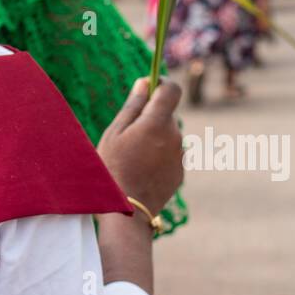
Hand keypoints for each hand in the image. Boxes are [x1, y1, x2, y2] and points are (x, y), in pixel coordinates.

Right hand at [96, 77, 183, 224]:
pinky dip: (159, 156)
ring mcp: (180, 155)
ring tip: (133, 158)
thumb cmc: (113, 168)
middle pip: (166, 114)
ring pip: (168, 135)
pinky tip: (141, 171)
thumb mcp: (115, 133)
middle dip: (151, 117)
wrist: (126, 213)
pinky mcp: (180, 172)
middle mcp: (175, 136)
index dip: (161, 84)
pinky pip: (170, 154)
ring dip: (155, 138)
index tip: (148, 89)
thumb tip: (145, 82)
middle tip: (128, 135)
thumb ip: (133, 106)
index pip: (171, 89)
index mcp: (157, 122)